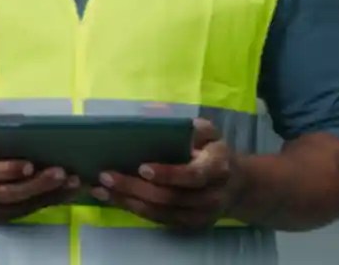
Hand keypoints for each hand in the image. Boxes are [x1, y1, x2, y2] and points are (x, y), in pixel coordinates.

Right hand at [0, 119, 81, 224]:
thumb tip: (26, 123)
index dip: (6, 170)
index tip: (30, 165)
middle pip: (3, 193)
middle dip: (35, 185)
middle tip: (62, 173)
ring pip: (13, 208)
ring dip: (44, 197)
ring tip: (71, 185)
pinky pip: (17, 214)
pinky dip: (41, 205)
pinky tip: (63, 195)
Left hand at [92, 118, 244, 231]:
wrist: (238, 186)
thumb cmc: (215, 152)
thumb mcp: (210, 133)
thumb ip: (190, 126)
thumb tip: (157, 113)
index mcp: (218, 168)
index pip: (192, 175)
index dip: (167, 174)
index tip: (142, 167)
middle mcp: (210, 196)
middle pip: (169, 197)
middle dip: (135, 187)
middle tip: (106, 176)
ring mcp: (199, 215)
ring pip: (160, 212)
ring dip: (127, 201)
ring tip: (100, 189)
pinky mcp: (187, 225)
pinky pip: (157, 219)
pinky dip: (133, 209)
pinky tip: (113, 199)